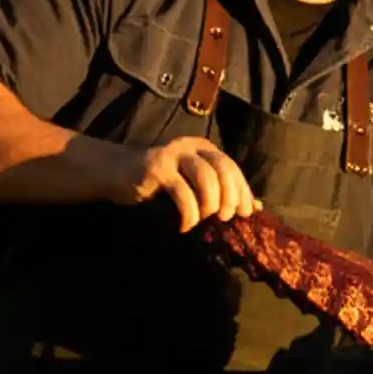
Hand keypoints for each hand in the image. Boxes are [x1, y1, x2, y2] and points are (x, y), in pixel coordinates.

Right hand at [118, 136, 261, 231]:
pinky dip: (188, 213)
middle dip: (230, 196)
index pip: (232, 167)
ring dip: (209, 203)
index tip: (246, 213)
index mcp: (204, 149)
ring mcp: (174, 155)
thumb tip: (256, 207)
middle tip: (224, 217)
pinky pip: (182, 192)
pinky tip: (184, 226)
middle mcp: (191, 147)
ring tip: (202, 220)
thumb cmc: (157, 182)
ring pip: (205, 177)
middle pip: (223, 168)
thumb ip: (219, 191)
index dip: (243, 191)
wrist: (116, 172)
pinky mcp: (157, 168)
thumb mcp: (191, 184)